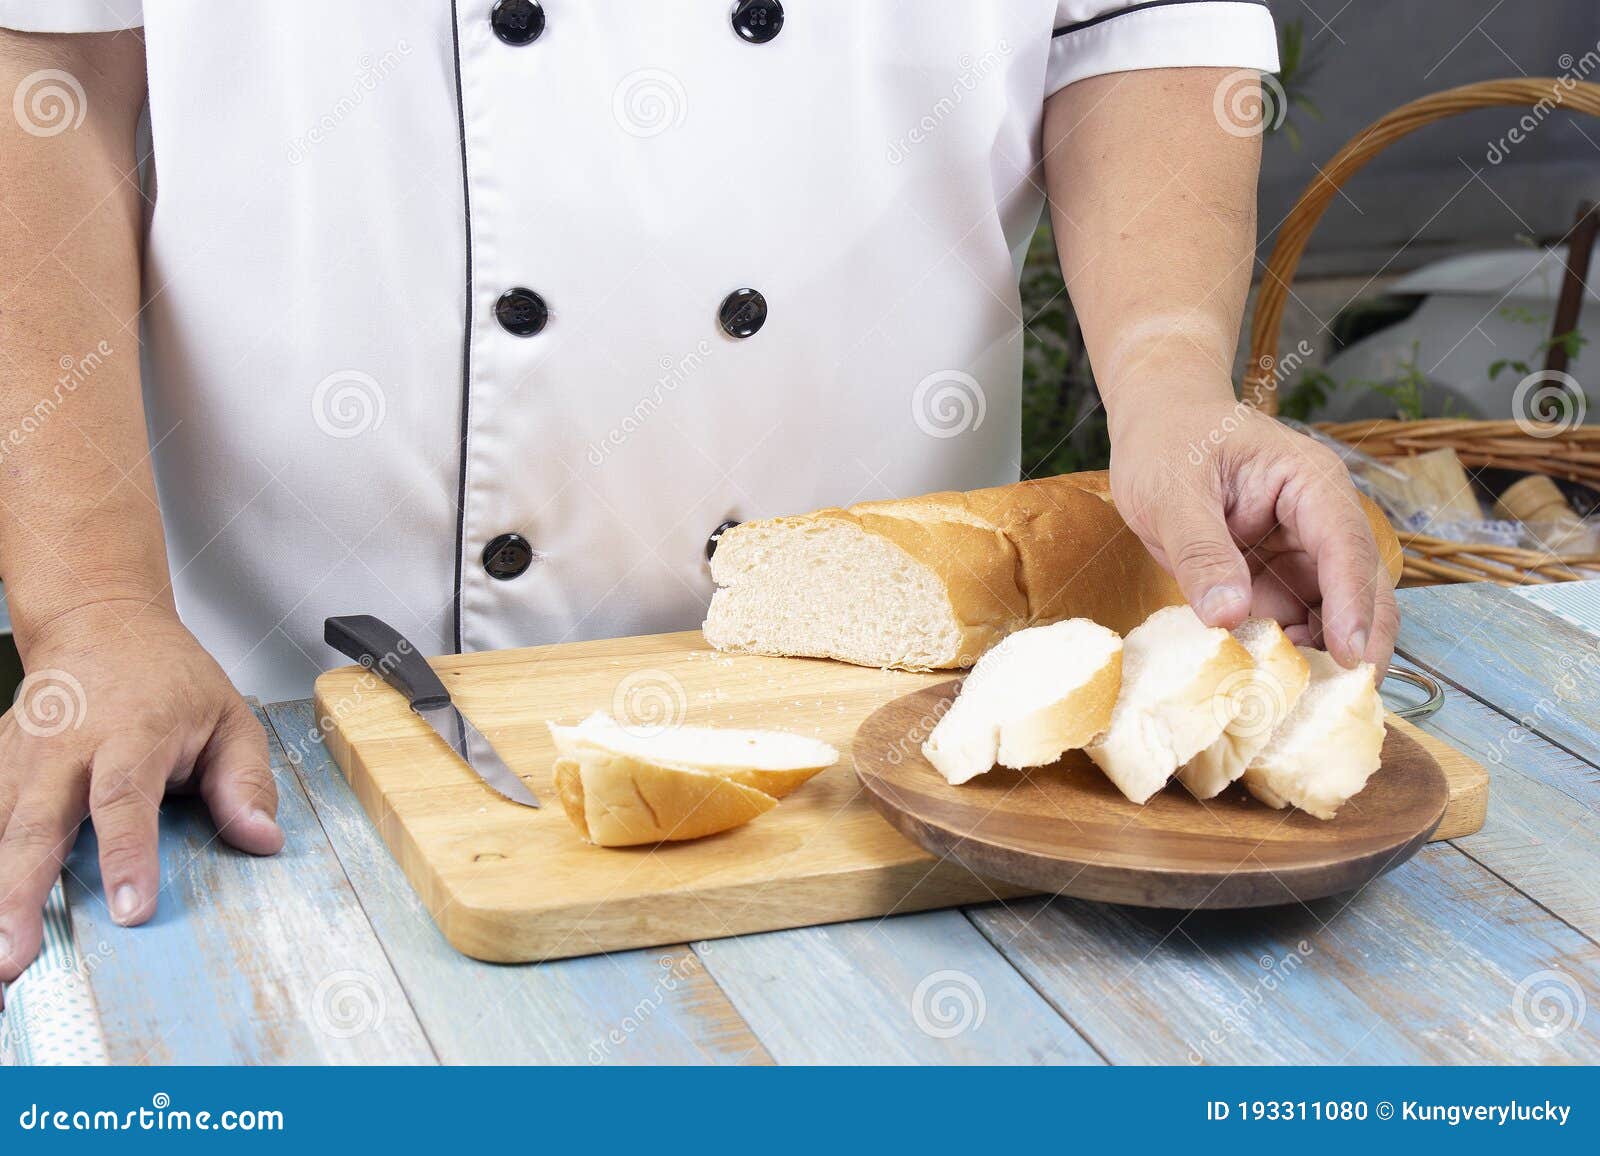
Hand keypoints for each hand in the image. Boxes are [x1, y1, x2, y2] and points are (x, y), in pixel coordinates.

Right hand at [0, 602, 283, 987]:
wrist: (99, 624)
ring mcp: (22, 758)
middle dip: (20, 896)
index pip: (125, 801)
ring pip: (0, 831)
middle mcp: (65, 748)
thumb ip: (245, 780)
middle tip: (13, 960)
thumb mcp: (229, 716)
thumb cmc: (168, 676)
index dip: (126, 856)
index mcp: (130, 732)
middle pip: (36, 825)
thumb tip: (261, 838)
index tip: (130, 908)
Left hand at [1109, 396, 1397, 672]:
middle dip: (1358, 641)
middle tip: (1341, 698)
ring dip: (1324, 655)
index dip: (1352, 602)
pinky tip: (1273, 683)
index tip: (1348, 655)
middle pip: (1360, 586)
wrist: (1157, 427)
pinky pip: (1295, 622)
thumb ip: (1201, 550)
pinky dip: (1290, 653)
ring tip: (1301, 698)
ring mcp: (1301, 554)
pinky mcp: (1276, 580)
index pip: (1346, 545)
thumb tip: (1228, 614)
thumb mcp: (1173, 491)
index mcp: (1309, 483)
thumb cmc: (1168, 442)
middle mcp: (1319, 522)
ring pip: (1334, 613)